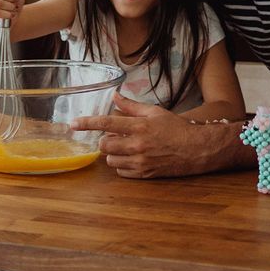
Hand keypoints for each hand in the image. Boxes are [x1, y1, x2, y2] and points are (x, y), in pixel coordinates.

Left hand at [71, 94, 244, 177]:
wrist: (197, 149)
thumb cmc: (176, 128)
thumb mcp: (154, 111)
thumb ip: (131, 106)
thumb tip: (115, 96)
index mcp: (138, 126)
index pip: (105, 123)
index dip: (86, 123)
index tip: (72, 123)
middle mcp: (137, 145)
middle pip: (104, 145)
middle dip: (105, 140)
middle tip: (114, 136)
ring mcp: (141, 162)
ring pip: (111, 161)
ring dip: (113, 154)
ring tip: (125, 147)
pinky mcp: (145, 174)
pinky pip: (122, 172)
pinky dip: (122, 165)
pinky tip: (132, 158)